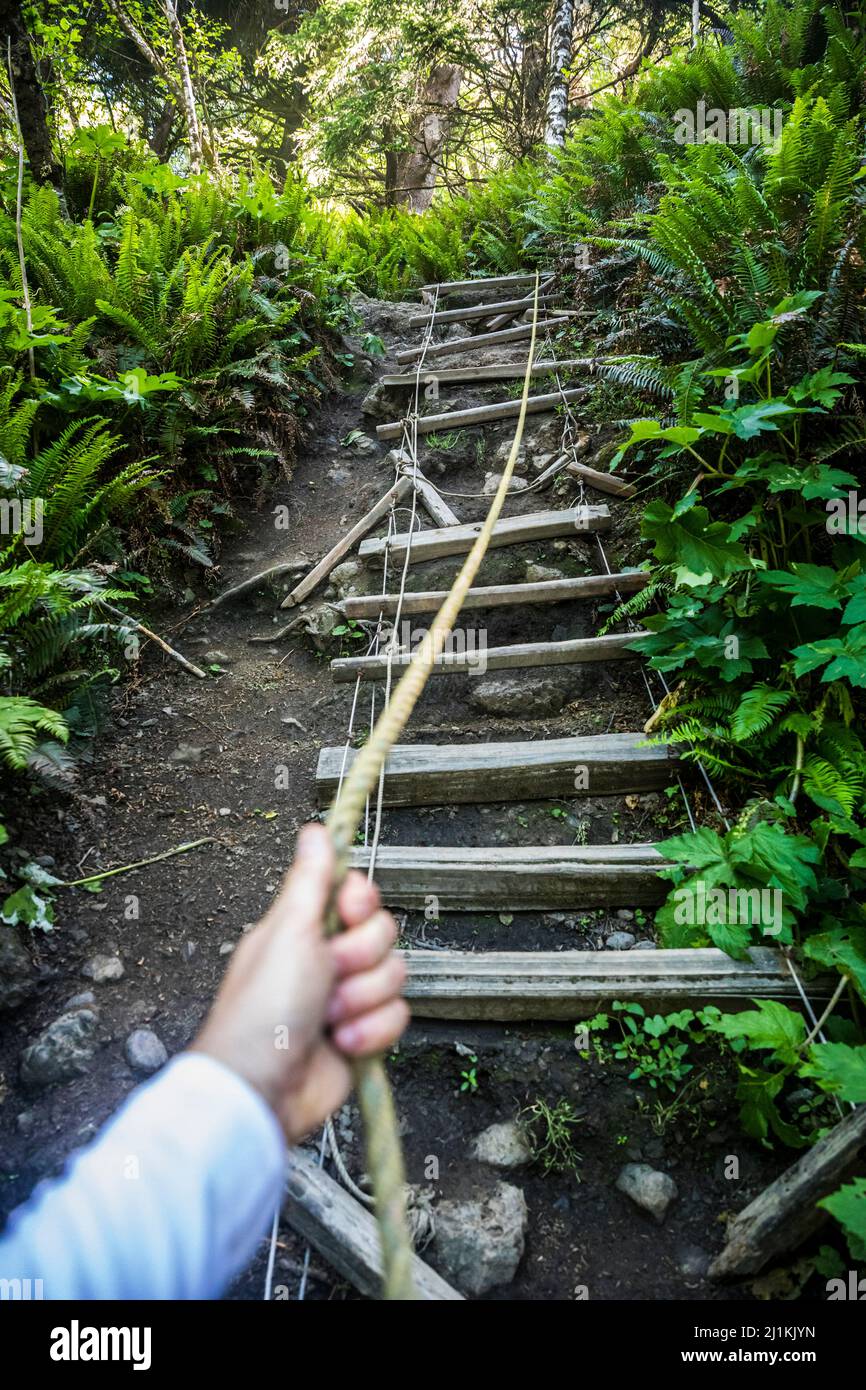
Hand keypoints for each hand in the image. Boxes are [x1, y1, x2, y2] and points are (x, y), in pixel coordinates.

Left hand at [191, 823, 407, 1142]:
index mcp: (304, 929)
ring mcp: (346, 999)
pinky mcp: (363, 1035)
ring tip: (330, 1016)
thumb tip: (315, 831)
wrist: (264, 1086)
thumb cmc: (263, 1007)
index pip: (358, 897)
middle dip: (360, 958)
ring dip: (363, 999)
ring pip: (394, 977)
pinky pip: (398, 1017)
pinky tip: (342, 1042)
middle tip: (329, 974)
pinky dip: (371, 1031)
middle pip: (383, 935)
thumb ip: (310, 881)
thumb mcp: (288, 931)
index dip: (362, 904)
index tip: (350, 912)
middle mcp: (326, 960)